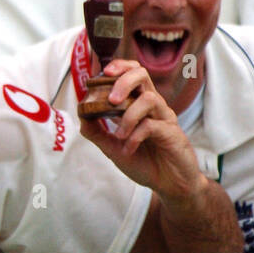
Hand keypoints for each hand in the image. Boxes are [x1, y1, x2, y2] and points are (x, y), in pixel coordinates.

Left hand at [78, 59, 203, 200]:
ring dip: (128, 115)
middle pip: (142, 75)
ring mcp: (164, 118)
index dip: (119, 67)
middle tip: (110, 100)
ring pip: (148, 98)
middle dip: (123, 81)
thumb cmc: (145, 162)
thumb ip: (97, 132)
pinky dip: (135, 136)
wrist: (169, 185)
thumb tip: (81, 114)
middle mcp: (154, 106)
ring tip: (119, 135)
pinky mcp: (172, 133)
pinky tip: (129, 149)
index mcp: (140, 104)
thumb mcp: (113, 148)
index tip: (103, 72)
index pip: (133, 73)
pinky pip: (151, 125)